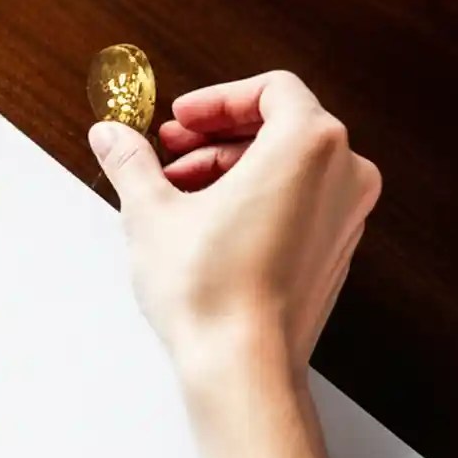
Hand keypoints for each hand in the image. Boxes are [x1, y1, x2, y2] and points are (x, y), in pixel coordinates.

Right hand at [89, 71, 380, 375]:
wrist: (241, 367)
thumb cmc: (210, 293)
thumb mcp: (152, 213)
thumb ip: (132, 163)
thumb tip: (111, 136)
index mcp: (308, 145)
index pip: (271, 91)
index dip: (217, 100)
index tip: (179, 120)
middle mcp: (343, 174)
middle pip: (281, 126)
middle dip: (217, 137)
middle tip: (169, 153)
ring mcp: (346, 216)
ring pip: (289, 167)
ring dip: (231, 169)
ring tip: (177, 196)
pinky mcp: (336, 252)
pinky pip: (299, 203)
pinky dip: (256, 200)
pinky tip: (207, 226)